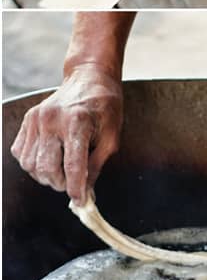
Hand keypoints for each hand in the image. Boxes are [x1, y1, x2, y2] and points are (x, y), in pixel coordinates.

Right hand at [11, 64, 123, 203]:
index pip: (73, 165)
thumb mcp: (112, 135)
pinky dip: (32, 164)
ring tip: (61, 171)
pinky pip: (20, 153)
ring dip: (45, 176)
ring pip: (30, 164)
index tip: (81, 202)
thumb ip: (97, 165)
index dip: (76, 189)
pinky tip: (48, 159)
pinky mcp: (27, 120)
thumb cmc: (105, 106)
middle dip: (60, 184)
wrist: (89, 78)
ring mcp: (36, 119)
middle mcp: (52, 120)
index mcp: (78, 122)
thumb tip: (86, 192)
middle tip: (72, 185)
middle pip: (46, 168)